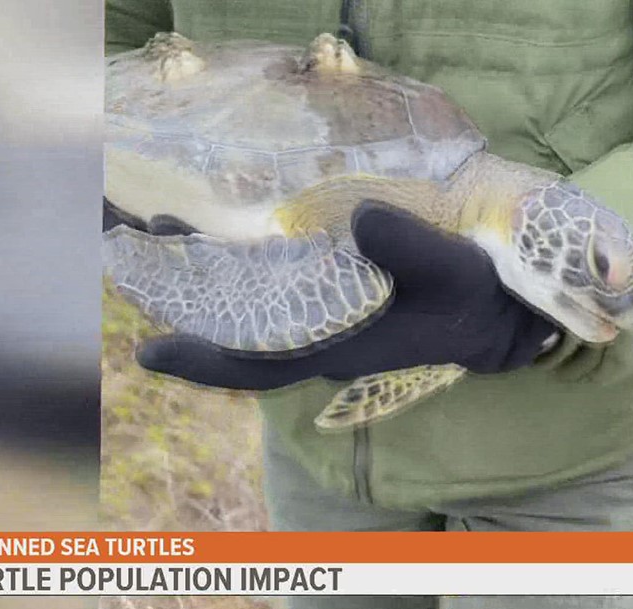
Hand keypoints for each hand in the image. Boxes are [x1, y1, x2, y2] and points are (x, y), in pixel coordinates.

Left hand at [133, 201, 558, 390]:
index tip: (148, 352)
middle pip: (234, 333)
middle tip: (133, 251)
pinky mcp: (333, 298)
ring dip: (205, 274)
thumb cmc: (475, 296)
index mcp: (339, 346)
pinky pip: (271, 288)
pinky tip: (224, 230)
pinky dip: (240, 263)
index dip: (203, 362)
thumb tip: (363, 219)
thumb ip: (412, 251)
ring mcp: (323, 320)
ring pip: (248, 307)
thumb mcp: (452, 272)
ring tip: (166, 226)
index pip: (257, 365)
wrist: (498, 312)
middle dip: (183, 301)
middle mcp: (318, 338)